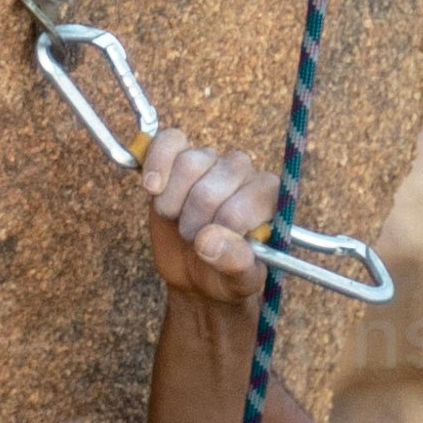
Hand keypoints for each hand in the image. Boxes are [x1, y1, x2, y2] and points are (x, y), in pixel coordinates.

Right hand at [142, 132, 274, 312]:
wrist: (197, 273)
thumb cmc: (226, 275)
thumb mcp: (239, 281)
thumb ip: (235, 263)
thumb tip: (209, 240)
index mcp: (268, 197)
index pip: (242, 205)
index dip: (221, 231)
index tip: (213, 248)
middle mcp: (243, 171)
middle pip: (210, 187)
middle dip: (194, 222)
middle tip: (193, 239)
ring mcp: (211, 160)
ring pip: (188, 164)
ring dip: (173, 202)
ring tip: (177, 220)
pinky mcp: (179, 156)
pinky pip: (169, 141)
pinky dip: (157, 163)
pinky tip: (153, 187)